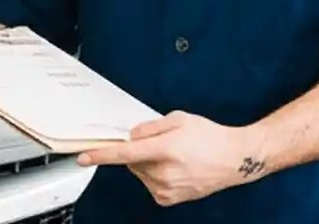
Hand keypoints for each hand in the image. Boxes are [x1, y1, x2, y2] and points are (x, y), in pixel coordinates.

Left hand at [75, 111, 265, 206]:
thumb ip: (149, 127)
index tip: (83, 157)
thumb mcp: (178, 119)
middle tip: (162, 143)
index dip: (101, 155)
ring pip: (140, 172)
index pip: (124, 154)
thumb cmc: (210, 136)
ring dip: (147, 163)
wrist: (236, 159)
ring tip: (175, 156)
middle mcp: (165, 173)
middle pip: (132, 161)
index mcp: (166, 150)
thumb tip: (130, 136)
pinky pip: (150, 183)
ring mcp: (167, 189)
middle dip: (139, 150)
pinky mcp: (169, 198)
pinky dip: (155, 174)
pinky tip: (175, 168)